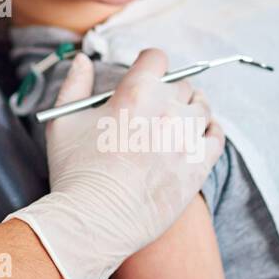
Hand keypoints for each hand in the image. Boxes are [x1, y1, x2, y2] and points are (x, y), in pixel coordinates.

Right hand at [4, 47, 224, 278]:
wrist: (94, 220)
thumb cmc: (75, 171)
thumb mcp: (63, 121)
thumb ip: (74, 84)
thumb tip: (82, 59)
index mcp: (135, 93)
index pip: (156, 58)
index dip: (148, 63)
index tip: (144, 73)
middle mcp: (167, 110)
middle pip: (181, 84)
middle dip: (168, 89)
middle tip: (155, 104)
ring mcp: (186, 138)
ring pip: (202, 107)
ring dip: (190, 107)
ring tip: (176, 119)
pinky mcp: (198, 166)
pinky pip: (216, 137)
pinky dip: (209, 131)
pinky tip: (198, 134)